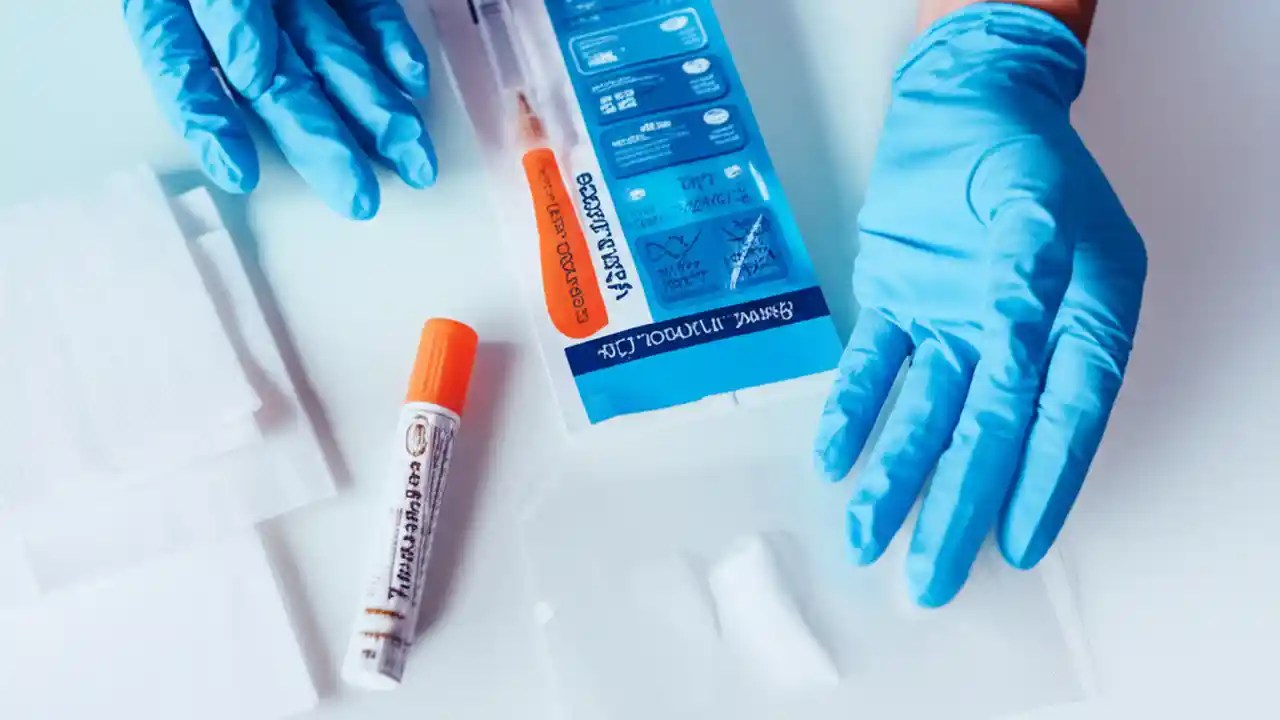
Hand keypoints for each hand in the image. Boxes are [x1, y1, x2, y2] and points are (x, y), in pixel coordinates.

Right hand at [123, 0, 436, 218]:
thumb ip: (222, 5)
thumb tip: (251, 68)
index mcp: (174, 4)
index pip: (185, 74)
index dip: (212, 125)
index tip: (240, 174)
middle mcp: (235, 10)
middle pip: (279, 86)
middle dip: (322, 143)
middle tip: (361, 199)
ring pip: (334, 58)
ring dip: (377, 110)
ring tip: (414, 159)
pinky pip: (365, 13)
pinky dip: (391, 45)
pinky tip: (414, 84)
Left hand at [813, 4, 1146, 606]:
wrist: (958, 100)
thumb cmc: (1015, 143)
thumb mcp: (1036, 194)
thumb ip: (1027, 264)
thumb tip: (1019, 327)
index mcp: (1078, 317)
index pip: (1062, 417)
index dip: (1041, 484)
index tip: (1016, 546)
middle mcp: (1017, 335)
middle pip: (986, 434)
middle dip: (957, 505)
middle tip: (930, 578)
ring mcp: (953, 325)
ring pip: (924, 413)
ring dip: (896, 474)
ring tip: (867, 536)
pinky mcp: (899, 308)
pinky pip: (875, 368)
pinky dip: (853, 411)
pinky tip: (835, 459)